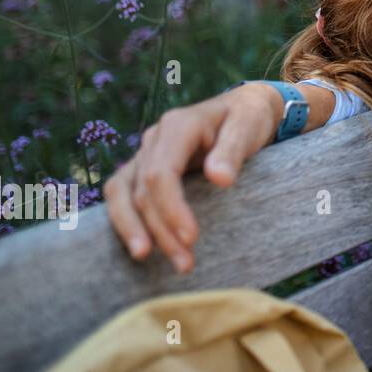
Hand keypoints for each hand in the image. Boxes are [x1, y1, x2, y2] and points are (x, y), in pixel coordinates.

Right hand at [103, 83, 281, 271]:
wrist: (243, 108)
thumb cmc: (248, 117)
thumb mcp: (248, 126)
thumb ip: (233, 149)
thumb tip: (219, 178)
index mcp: (178, 126)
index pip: (161, 173)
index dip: (171, 208)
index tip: (191, 238)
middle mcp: (154, 139)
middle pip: (142, 190)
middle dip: (160, 230)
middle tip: (185, 263)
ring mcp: (145, 153)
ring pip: (122, 195)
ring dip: (136, 231)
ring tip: (153, 262)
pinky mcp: (143, 168)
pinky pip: (122, 196)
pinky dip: (127, 222)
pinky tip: (143, 247)